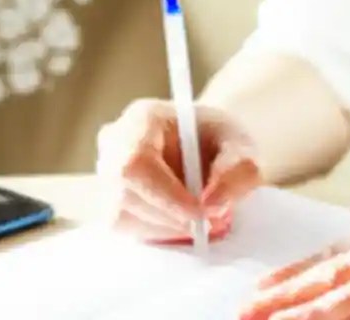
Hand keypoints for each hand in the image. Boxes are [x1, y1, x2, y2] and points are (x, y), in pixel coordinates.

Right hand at [95, 99, 261, 242]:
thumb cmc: (221, 142)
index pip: (136, 161)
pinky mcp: (108, 200)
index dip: (164, 194)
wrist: (208, 148)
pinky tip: (179, 219)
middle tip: (208, 223)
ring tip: (197, 218)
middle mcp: (114, 143)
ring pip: (122, 215)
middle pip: (125, 192)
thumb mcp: (243, 148)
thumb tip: (212, 204)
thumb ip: (238, 171)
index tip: (201, 213)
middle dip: (170, 216)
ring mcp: (105, 173)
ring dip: (165, 227)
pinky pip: (124, 227)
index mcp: (142, 118)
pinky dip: (156, 231)